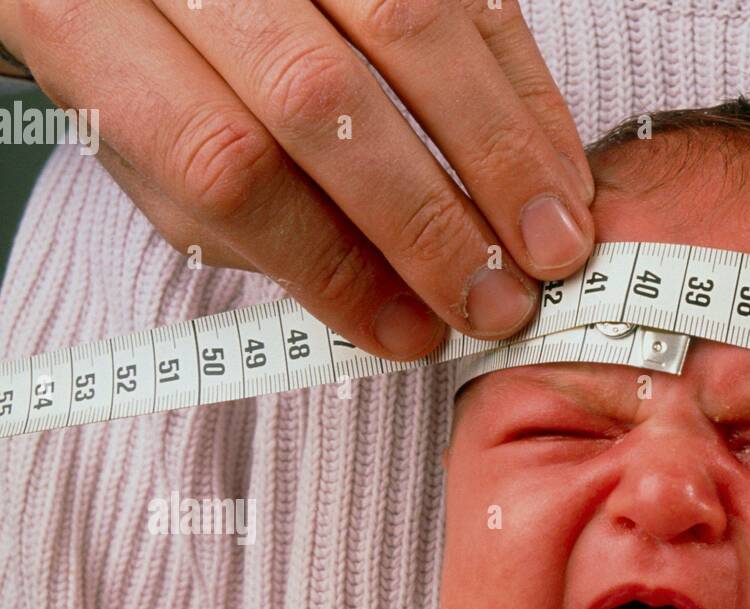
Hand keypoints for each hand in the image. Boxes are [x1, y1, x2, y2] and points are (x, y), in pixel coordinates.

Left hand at [1, 0, 595, 355]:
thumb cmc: (163, 67)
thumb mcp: (161, 163)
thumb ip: (259, 232)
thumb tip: (392, 308)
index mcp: (90, 31)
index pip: (223, 163)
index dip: (331, 262)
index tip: (407, 332)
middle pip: (320, 98)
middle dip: (426, 219)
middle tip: (498, 300)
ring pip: (411, 26)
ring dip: (501, 152)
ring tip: (552, 243)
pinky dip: (524, 89)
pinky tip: (554, 166)